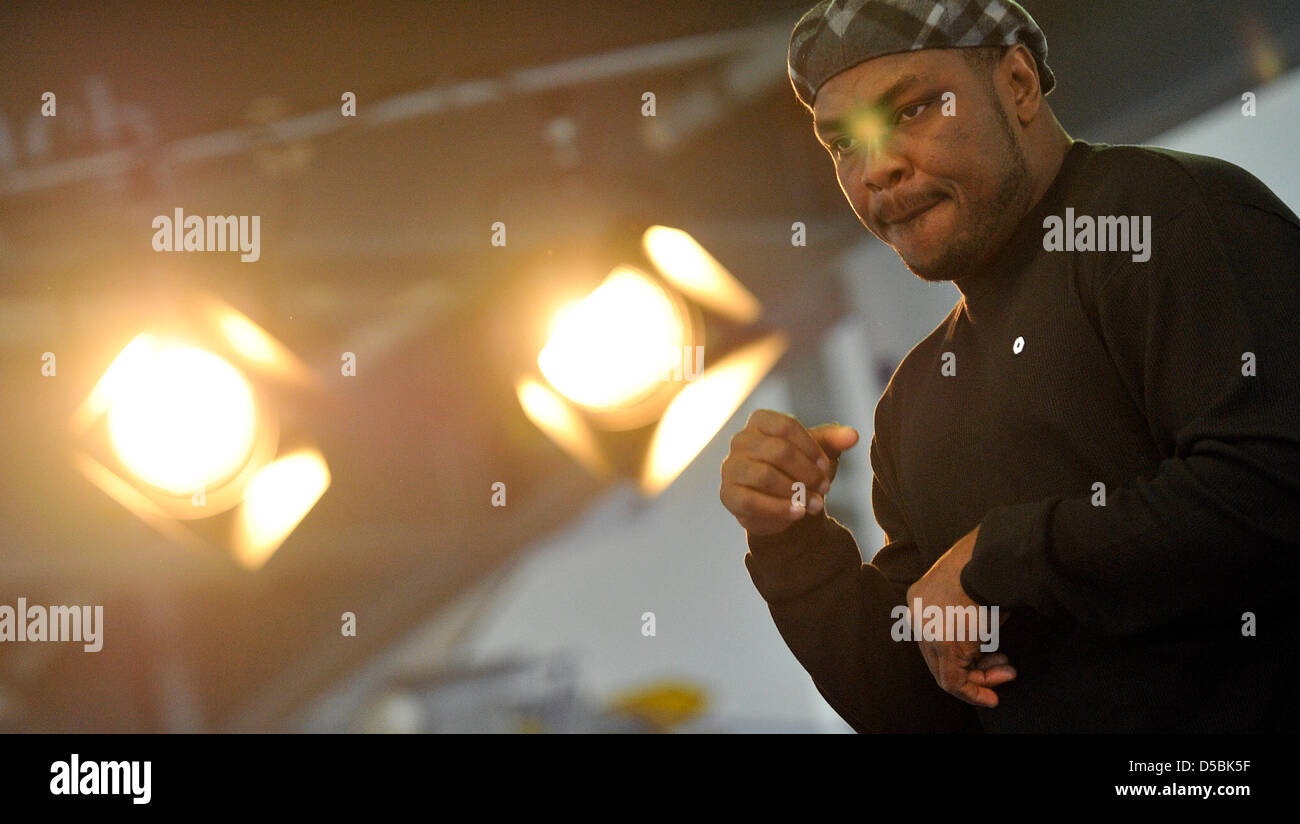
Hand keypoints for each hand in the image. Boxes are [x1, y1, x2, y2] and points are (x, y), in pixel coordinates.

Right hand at [719, 410, 859, 536]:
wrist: (781, 505)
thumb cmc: (799, 470)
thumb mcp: (818, 453)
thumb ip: (834, 441)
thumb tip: (853, 436)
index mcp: (760, 422)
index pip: (786, 425)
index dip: (811, 447)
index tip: (827, 465)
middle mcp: (740, 440)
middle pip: (777, 450)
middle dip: (806, 472)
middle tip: (825, 488)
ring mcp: (730, 467)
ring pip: (764, 476)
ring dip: (796, 492)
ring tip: (816, 505)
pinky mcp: (727, 494)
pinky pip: (751, 501)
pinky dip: (779, 508)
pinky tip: (798, 513)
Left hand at [907, 524, 1015, 706]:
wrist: (991, 559)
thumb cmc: (986, 571)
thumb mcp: (970, 594)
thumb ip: (965, 620)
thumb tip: (979, 645)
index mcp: (919, 599)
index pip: (935, 639)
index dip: (964, 655)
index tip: (989, 660)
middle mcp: (917, 616)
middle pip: (939, 657)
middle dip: (975, 670)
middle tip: (1004, 673)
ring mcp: (927, 631)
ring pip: (946, 671)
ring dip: (980, 680)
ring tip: (1007, 674)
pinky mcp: (942, 644)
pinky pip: (952, 680)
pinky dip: (973, 692)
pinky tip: (991, 695)